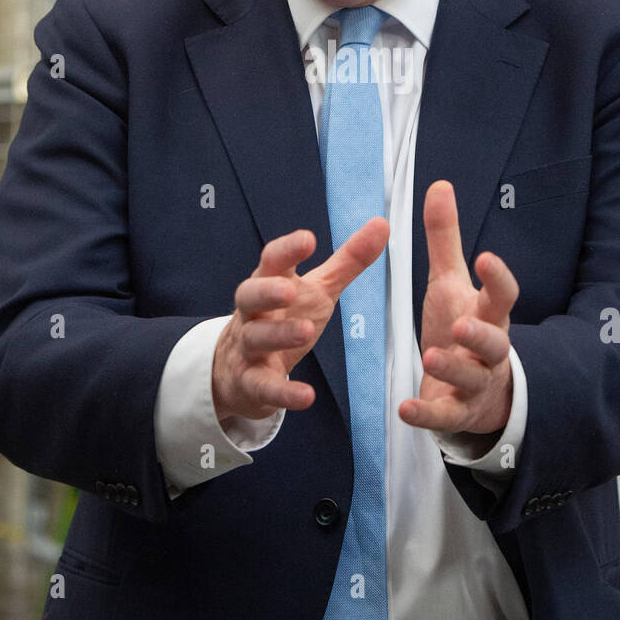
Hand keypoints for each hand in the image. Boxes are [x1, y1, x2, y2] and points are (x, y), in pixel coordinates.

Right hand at [212, 217, 390, 422]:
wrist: (238, 370)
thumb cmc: (284, 318)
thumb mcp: (318, 289)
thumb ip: (348, 259)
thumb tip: (381, 223)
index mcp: (270, 283)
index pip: (272, 261)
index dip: (287, 250)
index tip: (307, 239)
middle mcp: (254, 313)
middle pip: (250, 295)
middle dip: (267, 292)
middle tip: (289, 290)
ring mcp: (248, 348)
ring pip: (255, 338)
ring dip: (279, 336)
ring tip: (306, 333)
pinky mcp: (251, 383)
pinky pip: (263, 387)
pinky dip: (283, 393)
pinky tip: (306, 396)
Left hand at [399, 180, 518, 435]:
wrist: (478, 392)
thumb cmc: (462, 326)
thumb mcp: (452, 283)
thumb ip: (445, 238)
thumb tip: (440, 185)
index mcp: (487, 315)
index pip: (502, 296)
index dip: (498, 279)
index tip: (487, 259)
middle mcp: (487, 350)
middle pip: (493, 342)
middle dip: (479, 334)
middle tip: (460, 324)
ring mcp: (474, 384)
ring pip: (469, 378)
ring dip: (452, 368)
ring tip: (431, 356)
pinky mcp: (454, 413)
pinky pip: (442, 416)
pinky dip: (425, 413)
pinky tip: (405, 408)